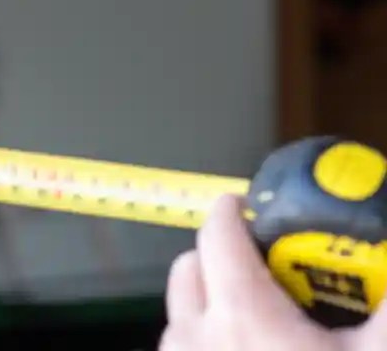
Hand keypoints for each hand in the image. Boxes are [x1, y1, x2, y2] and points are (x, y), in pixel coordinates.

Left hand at [161, 194, 386, 349]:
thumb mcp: (376, 349)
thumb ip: (385, 301)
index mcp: (243, 313)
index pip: (217, 231)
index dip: (234, 211)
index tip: (252, 208)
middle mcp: (196, 332)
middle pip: (190, 263)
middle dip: (220, 256)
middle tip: (263, 268)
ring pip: (180, 304)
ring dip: (210, 297)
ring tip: (258, 315)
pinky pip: (179, 339)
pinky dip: (203, 333)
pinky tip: (245, 347)